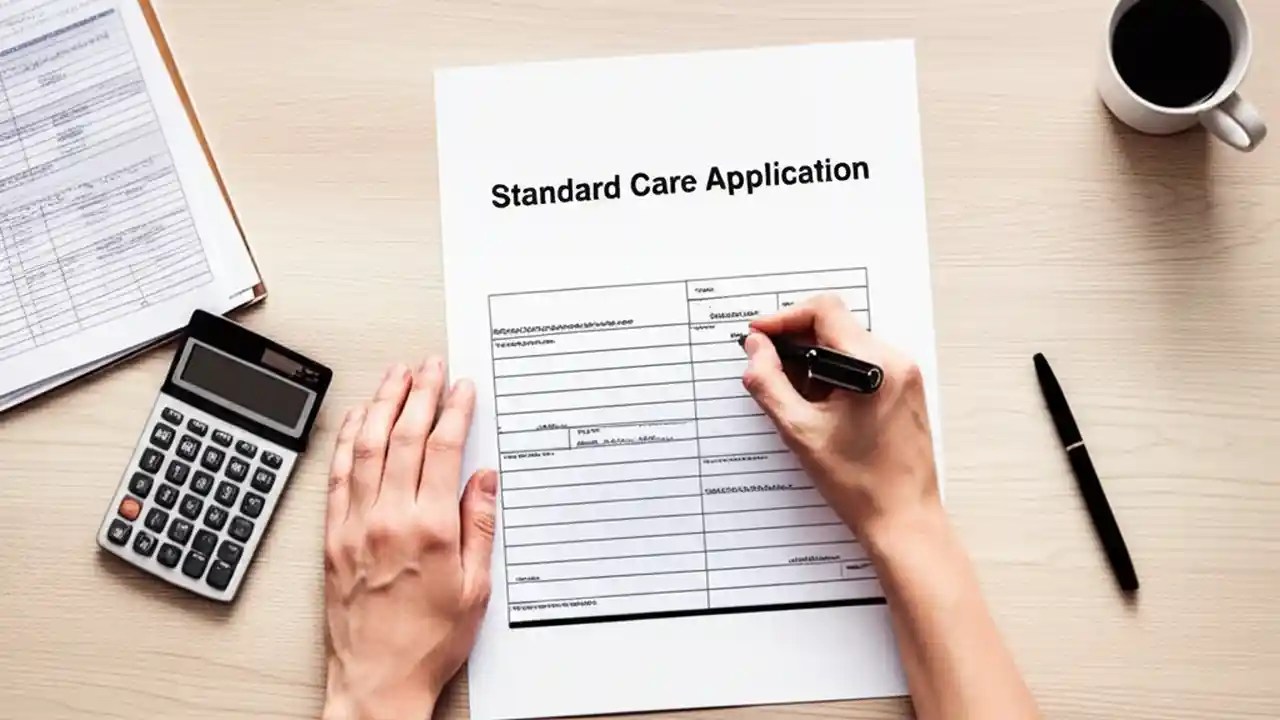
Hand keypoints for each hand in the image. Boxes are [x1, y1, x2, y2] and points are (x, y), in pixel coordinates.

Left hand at [323, 358, 496, 719]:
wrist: (377, 680)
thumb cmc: (427, 642)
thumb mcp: (475, 588)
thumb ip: (480, 527)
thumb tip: (484, 481)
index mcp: (430, 529)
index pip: (441, 449)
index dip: (453, 411)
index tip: (461, 388)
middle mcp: (388, 519)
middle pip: (402, 436)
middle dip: (419, 393)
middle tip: (429, 366)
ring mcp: (355, 525)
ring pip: (365, 446)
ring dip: (381, 404)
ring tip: (394, 377)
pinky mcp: (332, 537)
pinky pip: (337, 474)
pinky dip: (347, 439)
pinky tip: (356, 420)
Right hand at [741, 294, 939, 543]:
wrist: (903, 518)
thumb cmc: (860, 484)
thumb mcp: (799, 430)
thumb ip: (769, 382)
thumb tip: (756, 349)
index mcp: (873, 365)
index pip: (824, 310)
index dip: (783, 318)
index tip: (759, 338)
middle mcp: (895, 361)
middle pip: (834, 325)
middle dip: (796, 344)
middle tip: (770, 373)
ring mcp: (904, 374)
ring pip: (846, 344)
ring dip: (814, 361)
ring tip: (799, 401)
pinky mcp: (905, 388)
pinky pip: (862, 363)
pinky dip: (834, 374)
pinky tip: (822, 408)